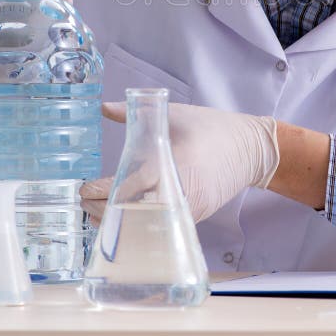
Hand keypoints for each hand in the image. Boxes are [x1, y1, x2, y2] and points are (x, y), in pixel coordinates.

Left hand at [80, 102, 279, 223]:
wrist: (251, 150)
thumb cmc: (213, 129)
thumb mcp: (176, 114)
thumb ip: (138, 113)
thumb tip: (104, 107)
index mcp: (176, 161)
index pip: (133, 183)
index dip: (104, 190)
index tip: (85, 188)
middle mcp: (182, 190)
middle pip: (135, 212)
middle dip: (105, 211)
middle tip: (85, 203)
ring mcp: (189, 209)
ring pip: (146, 226)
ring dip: (119, 222)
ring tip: (95, 213)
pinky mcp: (194, 218)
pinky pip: (160, 228)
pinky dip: (137, 227)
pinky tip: (120, 222)